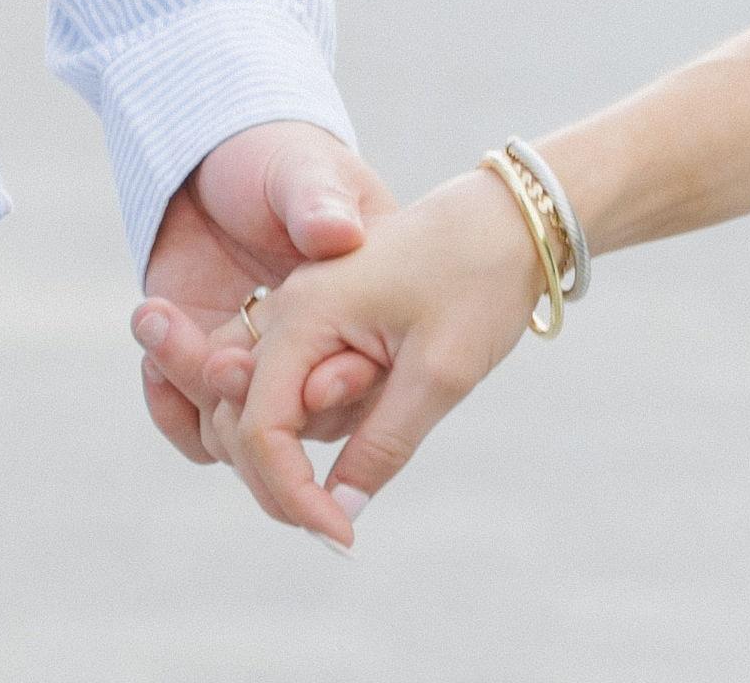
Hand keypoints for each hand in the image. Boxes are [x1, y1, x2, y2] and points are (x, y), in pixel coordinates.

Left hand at [126, 119, 382, 459]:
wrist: (209, 158)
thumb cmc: (274, 153)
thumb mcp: (301, 171)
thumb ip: (316, 202)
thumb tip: (337, 234)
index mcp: (363, 309)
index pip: (368, 370)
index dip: (344, 383)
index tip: (314, 381)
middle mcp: (319, 350)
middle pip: (307, 421)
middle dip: (260, 403)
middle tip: (218, 362)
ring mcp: (264, 366)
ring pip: (246, 435)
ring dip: (203, 400)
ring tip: (165, 327)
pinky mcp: (210, 366)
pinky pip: (198, 424)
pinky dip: (171, 408)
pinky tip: (151, 357)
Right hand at [211, 161, 548, 544]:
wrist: (509, 217)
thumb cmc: (478, 282)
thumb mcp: (440, 373)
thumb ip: (382, 445)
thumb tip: (340, 512)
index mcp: (304, 312)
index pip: (259, 427)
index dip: (289, 491)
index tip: (340, 533)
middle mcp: (287, 309)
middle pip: (240, 418)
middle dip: (279, 476)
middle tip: (340, 516)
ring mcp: (301, 312)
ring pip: (258, 403)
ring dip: (294, 444)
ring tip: (370, 437)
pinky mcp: (322, 320)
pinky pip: (288, 383)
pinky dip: (309, 419)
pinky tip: (365, 416)